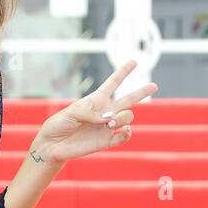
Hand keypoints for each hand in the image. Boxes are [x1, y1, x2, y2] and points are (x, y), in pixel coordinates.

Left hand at [29, 60, 157, 165]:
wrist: (52, 146)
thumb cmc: (59, 125)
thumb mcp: (72, 112)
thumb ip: (91, 113)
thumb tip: (108, 121)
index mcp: (96, 100)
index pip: (113, 83)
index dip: (123, 72)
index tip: (134, 61)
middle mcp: (105, 112)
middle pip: (129, 99)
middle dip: (142, 92)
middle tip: (154, 85)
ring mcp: (107, 127)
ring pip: (128, 117)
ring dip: (122, 117)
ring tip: (109, 123)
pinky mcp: (107, 141)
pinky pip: (124, 136)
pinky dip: (127, 132)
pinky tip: (123, 129)